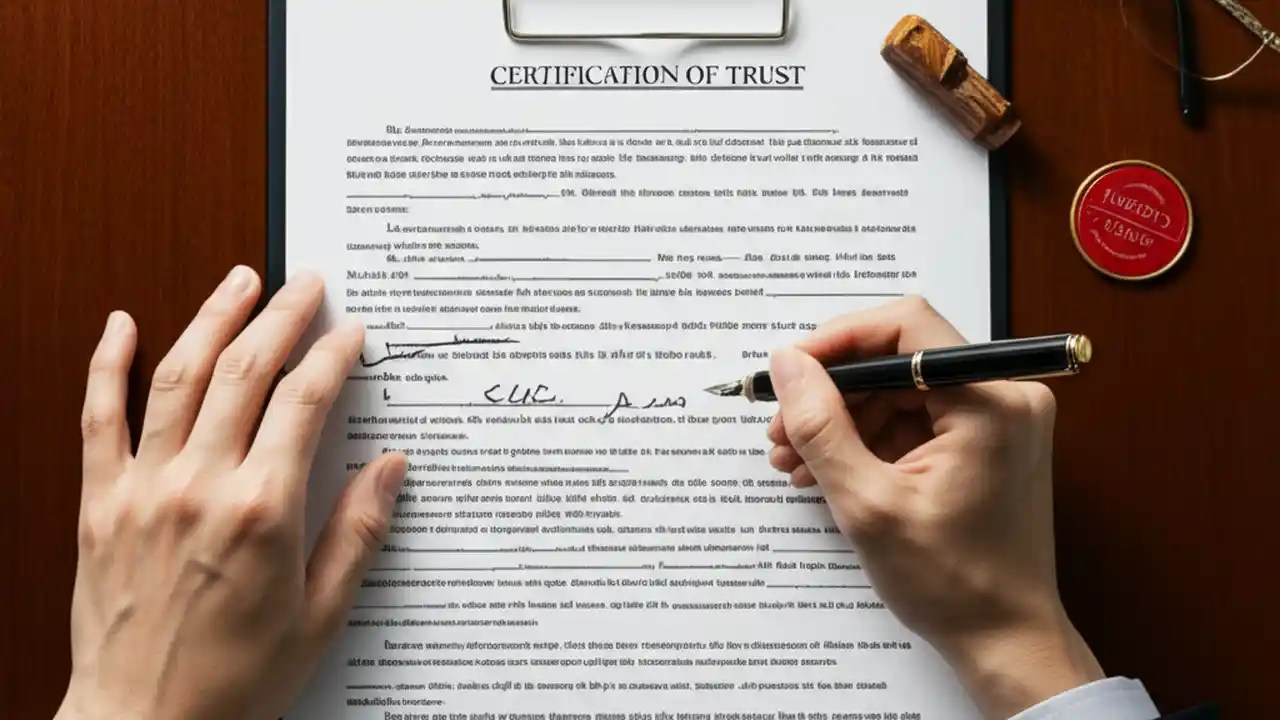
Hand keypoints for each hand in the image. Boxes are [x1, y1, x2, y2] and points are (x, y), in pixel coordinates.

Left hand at [59, 267, 406, 719]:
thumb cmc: (234, 680)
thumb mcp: (322, 614)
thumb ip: (358, 532)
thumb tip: (392, 467)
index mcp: (263, 511)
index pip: (304, 402)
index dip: (333, 355)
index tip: (350, 333)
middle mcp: (200, 486)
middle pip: (245, 371)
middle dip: (281, 316)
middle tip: (305, 282)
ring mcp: (144, 488)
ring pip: (178, 377)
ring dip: (210, 317)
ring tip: (238, 280)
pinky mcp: (101, 504)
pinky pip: (97, 418)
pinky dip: (107, 365)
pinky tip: (122, 325)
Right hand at [766, 297, 1102, 719]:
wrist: (1006, 642)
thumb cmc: (951, 584)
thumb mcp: (867, 504)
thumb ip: (821, 426)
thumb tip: (786, 363)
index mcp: (991, 402)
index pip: (905, 327)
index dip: (837, 340)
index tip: (789, 370)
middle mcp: (1006, 396)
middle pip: (899, 358)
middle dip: (832, 390)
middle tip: (781, 428)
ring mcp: (1000, 418)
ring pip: (900, 388)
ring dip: (843, 417)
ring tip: (794, 457)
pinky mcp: (987, 440)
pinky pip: (916, 417)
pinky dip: (869, 437)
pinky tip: (826, 467)